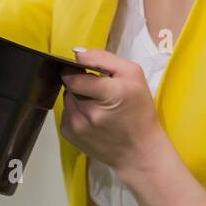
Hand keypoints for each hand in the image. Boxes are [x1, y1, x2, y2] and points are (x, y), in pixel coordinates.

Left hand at [59, 48, 163, 172]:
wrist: (139, 151)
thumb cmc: (139, 111)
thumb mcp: (133, 75)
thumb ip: (103, 58)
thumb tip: (77, 54)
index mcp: (109, 94)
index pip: (73, 77)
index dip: (76, 70)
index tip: (85, 71)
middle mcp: (89, 112)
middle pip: (70, 86)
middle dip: (81, 84)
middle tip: (99, 92)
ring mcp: (77, 126)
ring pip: (67, 98)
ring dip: (78, 97)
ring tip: (97, 105)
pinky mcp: (69, 135)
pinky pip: (65, 112)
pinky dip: (76, 111)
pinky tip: (92, 118)